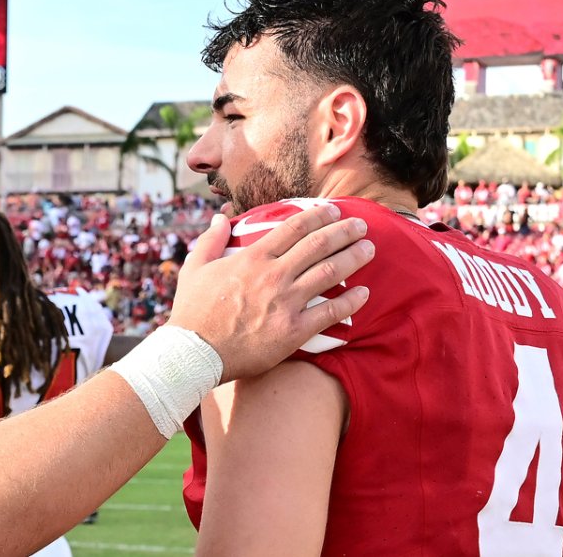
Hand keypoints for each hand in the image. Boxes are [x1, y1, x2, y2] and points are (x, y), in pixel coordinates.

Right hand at [168, 205, 371, 382]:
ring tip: (369, 249)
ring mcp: (285, 303)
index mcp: (252, 258)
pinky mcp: (293, 331)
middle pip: (318, 245)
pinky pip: (330, 312)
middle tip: (361, 225)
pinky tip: (364, 293)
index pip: (293, 228)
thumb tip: (220, 218)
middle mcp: (273, 275)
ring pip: (329, 273)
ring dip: (353, 258)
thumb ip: (210, 240)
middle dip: (344, 231)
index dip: (317, 216)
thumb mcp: (194, 268)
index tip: (333, 211)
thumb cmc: (192, 311)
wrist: (195, 352)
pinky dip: (351, 301)